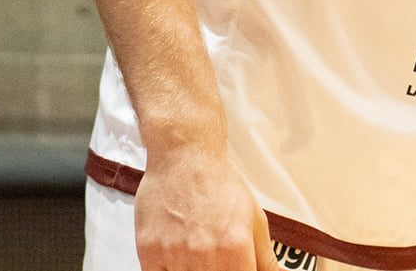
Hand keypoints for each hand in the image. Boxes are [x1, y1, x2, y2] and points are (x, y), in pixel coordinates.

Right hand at [133, 144, 274, 270]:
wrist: (185, 155)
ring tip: (197, 256)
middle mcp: (204, 253)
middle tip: (215, 260)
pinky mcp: (148, 252)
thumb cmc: (220, 185)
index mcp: (235, 246)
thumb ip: (266, 260)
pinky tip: (177, 258)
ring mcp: (173, 254)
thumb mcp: (254, 220)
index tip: (237, 268)